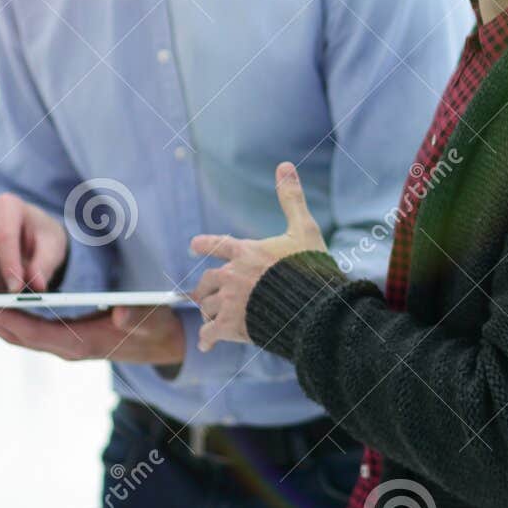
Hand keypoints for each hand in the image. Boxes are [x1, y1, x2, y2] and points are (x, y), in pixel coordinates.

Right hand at [0, 193, 68, 293]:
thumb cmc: (42, 238)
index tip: (17, 289)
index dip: (10, 267)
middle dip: (1, 280)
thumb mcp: (53, 248)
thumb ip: (45, 265)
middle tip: (18, 293)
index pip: (3, 238)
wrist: (31, 238)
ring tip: (11, 290)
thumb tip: (37, 286)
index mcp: (6, 205)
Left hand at [0, 305, 184, 364]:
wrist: (161, 344)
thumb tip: (122, 314)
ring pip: (20, 335)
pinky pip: (29, 331)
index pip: (33, 333)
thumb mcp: (150, 319)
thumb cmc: (154, 328)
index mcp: (81, 343)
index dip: (4, 320)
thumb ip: (136, 316)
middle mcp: (66, 347)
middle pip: (18, 336)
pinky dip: (9, 320)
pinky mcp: (64, 339)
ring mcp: (64, 345)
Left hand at [189, 162, 325, 351]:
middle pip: (207, 281)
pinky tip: (206, 343)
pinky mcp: (232, 326)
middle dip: (206, 288)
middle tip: (205, 295)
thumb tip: (284, 165)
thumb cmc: (311, 268)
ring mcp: (230, 301)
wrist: (314, 307)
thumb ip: (291, 199)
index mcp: (245, 251)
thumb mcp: (304, 229)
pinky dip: (207, 338)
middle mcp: (232, 274)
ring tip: (212, 319)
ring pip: (207, 307)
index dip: (204, 244)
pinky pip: (210, 332)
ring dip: (209, 312)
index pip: (216, 244)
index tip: (193, 245)